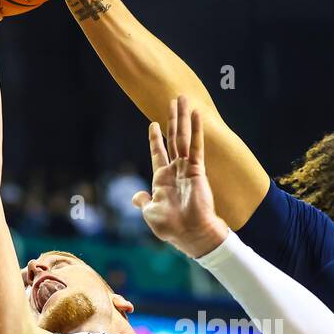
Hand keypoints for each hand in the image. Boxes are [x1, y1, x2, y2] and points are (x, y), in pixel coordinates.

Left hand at [133, 96, 228, 257]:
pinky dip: (196, 130)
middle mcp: (176, 170)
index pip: (158, 153)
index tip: (154, 124)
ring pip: (184, 137)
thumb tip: (135, 197)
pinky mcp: (197, 170)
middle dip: (173, 119)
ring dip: (182, 118)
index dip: (155, 138)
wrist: (191, 234)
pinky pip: (196, 146)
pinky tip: (196, 114)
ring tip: (182, 98)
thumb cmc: (171, 228)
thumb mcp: (150, 213)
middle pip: (173, 139)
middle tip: (174, 101)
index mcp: (162, 180)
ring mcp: (187, 169)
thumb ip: (143, 202)